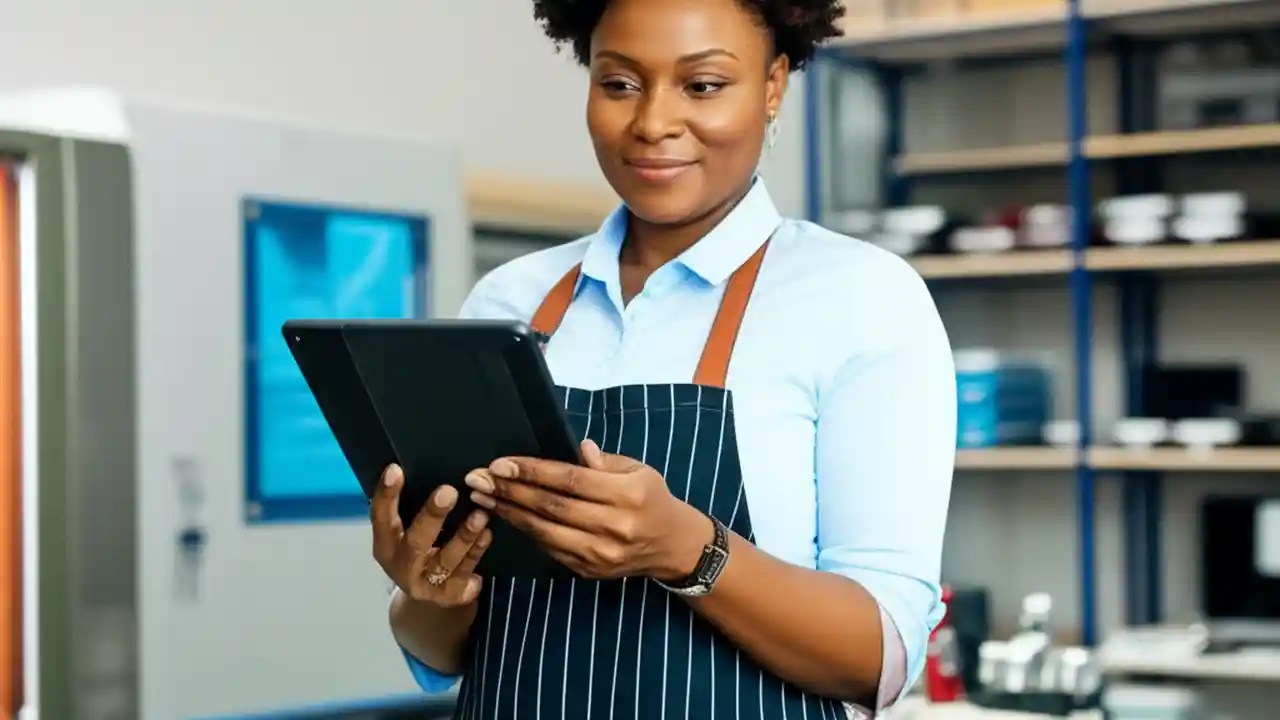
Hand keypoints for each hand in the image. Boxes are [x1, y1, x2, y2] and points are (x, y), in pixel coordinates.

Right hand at [371, 464, 491, 606]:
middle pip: (416, 541)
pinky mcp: (450, 596)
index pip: (380, 517)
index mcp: (385, 545)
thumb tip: (424, 463)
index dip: (386, 495)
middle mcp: (401, 567)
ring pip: (446, 559)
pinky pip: (466, 572)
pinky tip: (487, 534)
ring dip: (464, 536)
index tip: (395, 469)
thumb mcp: (407, 534)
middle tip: (448, 491)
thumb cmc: (420, 550)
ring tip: (480, 514)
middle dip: (432, 516)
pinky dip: (477, 552)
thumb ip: (411, 509)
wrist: (429, 601)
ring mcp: (426, 584)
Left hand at [464, 440, 711, 580]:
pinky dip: (525, 531)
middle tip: (476, 478)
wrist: (672, 546)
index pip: (570, 481)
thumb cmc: (652, 499)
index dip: (532, 472)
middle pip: (551, 507)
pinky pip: (549, 548)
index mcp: (626, 496)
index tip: (501, 464)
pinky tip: (505, 515)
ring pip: (544, 531)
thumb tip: (579, 448)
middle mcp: (612, 528)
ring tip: (481, 497)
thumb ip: (606, 462)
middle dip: (509, 492)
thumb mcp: (639, 470)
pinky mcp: (588, 570)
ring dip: (508, 513)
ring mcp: (598, 554)